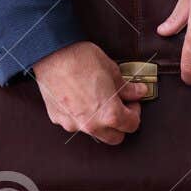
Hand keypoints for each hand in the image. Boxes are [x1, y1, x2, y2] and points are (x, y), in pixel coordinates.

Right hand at [29, 40, 150, 144]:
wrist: (52, 53)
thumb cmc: (81, 59)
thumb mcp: (112, 71)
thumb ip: (127, 88)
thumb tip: (138, 92)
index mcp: (110, 114)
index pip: (132, 125)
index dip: (135, 112)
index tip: (132, 101)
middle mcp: (92, 125)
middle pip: (114, 137)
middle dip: (119, 124)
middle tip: (118, 105)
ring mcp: (72, 124)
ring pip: (93, 132)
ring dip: (99, 122)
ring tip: (96, 100)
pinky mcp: (57, 118)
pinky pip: (74, 122)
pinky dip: (79, 115)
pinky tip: (78, 98)